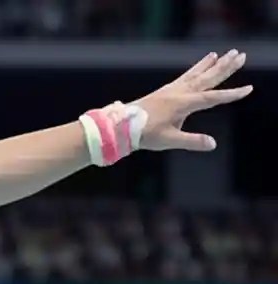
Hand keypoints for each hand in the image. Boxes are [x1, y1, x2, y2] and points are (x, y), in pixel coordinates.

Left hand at [135, 48, 251, 152]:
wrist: (121, 125)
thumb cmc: (144, 134)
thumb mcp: (169, 140)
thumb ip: (192, 141)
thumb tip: (213, 144)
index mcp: (182, 104)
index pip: (212, 98)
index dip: (231, 94)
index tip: (248, 88)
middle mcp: (179, 93)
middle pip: (207, 78)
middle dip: (226, 67)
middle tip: (241, 55)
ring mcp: (172, 90)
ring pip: (198, 74)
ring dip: (213, 64)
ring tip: (225, 53)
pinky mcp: (167, 90)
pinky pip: (187, 75)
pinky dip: (198, 67)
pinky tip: (205, 60)